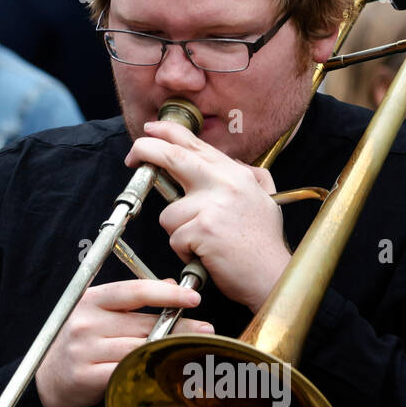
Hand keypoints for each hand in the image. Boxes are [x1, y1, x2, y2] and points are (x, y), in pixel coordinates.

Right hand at [34, 277, 214, 406]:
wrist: (48, 379)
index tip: (194, 298)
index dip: (167, 293)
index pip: (134, 291)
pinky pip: (127, 373)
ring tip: (193, 351)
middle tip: (207, 330)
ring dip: (169, 351)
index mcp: (91, 300)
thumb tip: (171, 284)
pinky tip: (168, 372)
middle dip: (179, 327)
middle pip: (144, 324)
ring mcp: (84, 350)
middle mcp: (86, 322)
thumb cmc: (81, 343)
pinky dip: (150, 372)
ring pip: (139, 350)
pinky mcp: (86, 376)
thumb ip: (132, 299)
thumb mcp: (99, 313)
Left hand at [126, 120, 291, 312]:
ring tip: (204, 243)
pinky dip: (185, 252)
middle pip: (173, 156)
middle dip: (146, 150)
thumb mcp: (264, 199)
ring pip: (169, 214)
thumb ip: (249, 176)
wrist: (273, 276)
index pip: (196, 144)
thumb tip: (230, 161)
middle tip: (132, 157)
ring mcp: (212, 205)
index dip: (168, 133)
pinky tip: (206, 256)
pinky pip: (175, 238)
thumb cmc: (264, 245)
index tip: (150, 131)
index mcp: (236, 174)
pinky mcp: (203, 229)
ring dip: (179, 233)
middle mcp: (224, 183)